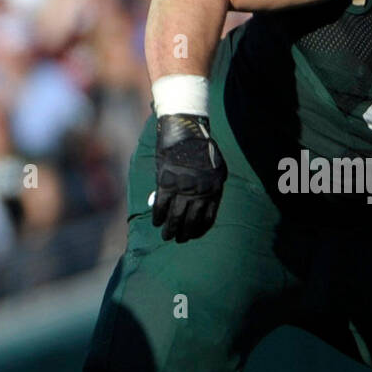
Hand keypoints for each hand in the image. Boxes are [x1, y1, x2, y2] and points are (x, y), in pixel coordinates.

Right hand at [152, 113, 226, 242]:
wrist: (185, 132)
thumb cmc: (201, 149)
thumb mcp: (216, 168)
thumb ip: (211, 186)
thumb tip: (203, 204)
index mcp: (214, 190)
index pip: (208, 218)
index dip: (200, 229)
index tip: (194, 235)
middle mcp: (199, 192)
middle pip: (191, 220)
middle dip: (184, 234)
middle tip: (179, 240)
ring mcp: (182, 188)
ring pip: (175, 216)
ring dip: (170, 229)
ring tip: (167, 236)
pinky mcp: (166, 183)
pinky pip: (161, 205)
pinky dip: (158, 215)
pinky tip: (156, 222)